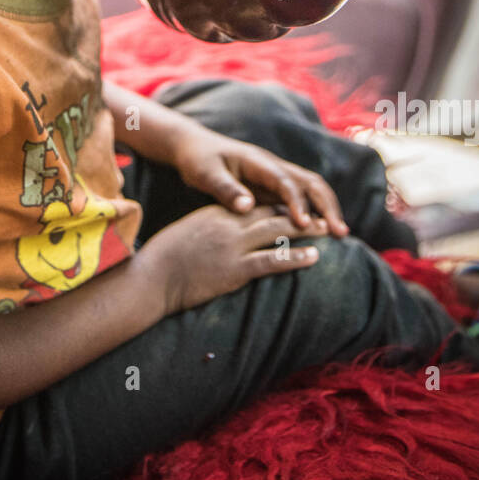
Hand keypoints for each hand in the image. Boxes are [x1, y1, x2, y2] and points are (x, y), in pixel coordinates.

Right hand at [140, 202, 326, 315]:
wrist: (153, 276)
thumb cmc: (166, 257)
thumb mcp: (191, 232)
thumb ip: (212, 227)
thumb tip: (226, 231)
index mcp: (218, 213)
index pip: (256, 203)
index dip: (280, 205)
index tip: (297, 207)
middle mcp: (229, 224)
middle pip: (272, 213)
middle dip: (299, 213)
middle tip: (321, 216)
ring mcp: (233, 246)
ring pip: (278, 232)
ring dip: (305, 231)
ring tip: (325, 231)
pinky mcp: (236, 269)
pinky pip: (272, 260)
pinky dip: (295, 256)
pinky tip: (313, 257)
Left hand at [172, 126, 348, 235]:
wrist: (195, 148)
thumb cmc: (198, 160)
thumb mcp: (205, 174)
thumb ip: (225, 189)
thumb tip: (247, 207)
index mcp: (258, 162)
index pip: (285, 182)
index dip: (297, 202)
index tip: (304, 225)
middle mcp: (273, 167)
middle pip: (310, 182)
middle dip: (327, 206)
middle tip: (340, 233)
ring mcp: (276, 176)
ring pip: (311, 189)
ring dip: (327, 209)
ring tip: (340, 235)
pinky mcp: (274, 188)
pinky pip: (301, 199)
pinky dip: (315, 213)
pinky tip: (321, 233)